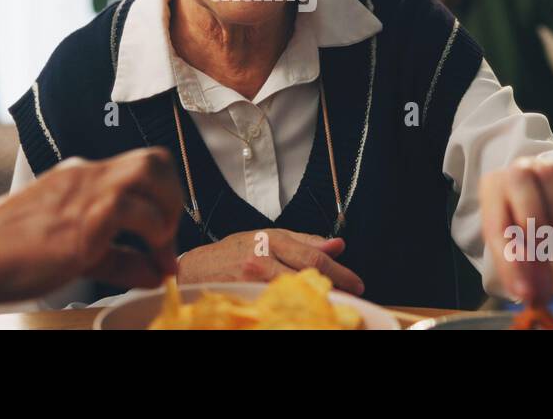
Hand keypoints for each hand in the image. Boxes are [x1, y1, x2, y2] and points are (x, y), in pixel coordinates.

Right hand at [0, 147, 182, 307]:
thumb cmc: (12, 256)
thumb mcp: (77, 255)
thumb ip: (120, 260)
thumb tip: (158, 274)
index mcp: (81, 178)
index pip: (139, 169)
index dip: (164, 199)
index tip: (164, 240)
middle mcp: (87, 175)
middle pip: (153, 159)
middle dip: (173, 196)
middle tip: (167, 236)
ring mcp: (84, 191)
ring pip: (149, 172)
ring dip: (167, 210)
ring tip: (159, 245)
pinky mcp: (82, 216)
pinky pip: (132, 207)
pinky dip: (153, 231)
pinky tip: (147, 258)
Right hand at [177, 228, 364, 295]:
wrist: (195, 269)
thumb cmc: (232, 251)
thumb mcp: (268, 236)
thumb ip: (304, 240)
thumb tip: (337, 245)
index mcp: (272, 240)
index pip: (314, 256)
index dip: (340, 272)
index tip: (356, 283)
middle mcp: (262, 260)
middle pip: (307, 276)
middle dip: (334, 290)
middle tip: (351, 300)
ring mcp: (251, 282)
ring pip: (294, 294)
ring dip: (316, 303)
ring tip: (330, 309)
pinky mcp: (244, 300)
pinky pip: (275, 308)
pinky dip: (292, 313)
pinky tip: (302, 316)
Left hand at [479, 148, 552, 306]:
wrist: (549, 203)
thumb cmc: (528, 228)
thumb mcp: (518, 246)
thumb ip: (522, 269)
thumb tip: (530, 296)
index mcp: (492, 191)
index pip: (497, 226)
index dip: (511, 261)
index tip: (524, 289)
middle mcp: (515, 172)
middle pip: (520, 185)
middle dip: (534, 227)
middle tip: (545, 254)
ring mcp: (544, 165)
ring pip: (549, 177)